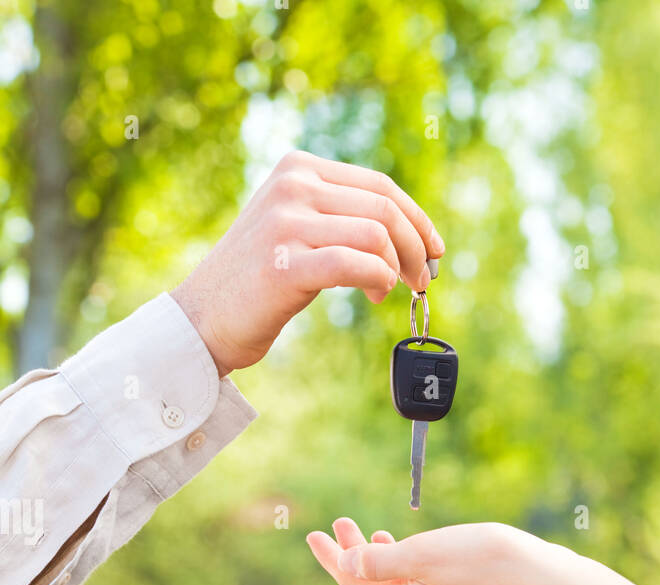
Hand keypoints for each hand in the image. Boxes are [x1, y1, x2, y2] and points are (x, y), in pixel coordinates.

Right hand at [171, 151, 444, 375]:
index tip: (435, 249)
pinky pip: (355, 264)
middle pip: (384, 208)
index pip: (379, 186)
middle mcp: (292, 186)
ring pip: (376, 235)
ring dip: (399, 268)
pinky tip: (375, 294)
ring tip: (391, 291)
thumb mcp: (294, 229)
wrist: (202, 318)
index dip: (417, 219)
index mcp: (298, 169)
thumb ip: (337, 217)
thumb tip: (407, 235)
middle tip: (423, 279)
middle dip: (417, 247)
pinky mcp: (286, 264)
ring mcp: (286, 222)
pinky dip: (379, 280)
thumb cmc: (256, 282)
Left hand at [306, 517, 553, 584]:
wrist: (544, 583)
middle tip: (338, 523)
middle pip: (372, 583)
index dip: (331, 558)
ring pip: (396, 583)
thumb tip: (347, 563)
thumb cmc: (488, 563)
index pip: (354, 581)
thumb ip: (381, 561)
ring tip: (370, 532)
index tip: (313, 534)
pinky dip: (405, 564)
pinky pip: (420, 584)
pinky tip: (412, 549)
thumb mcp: (424, 554)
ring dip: (378, 556)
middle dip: (351, 553)